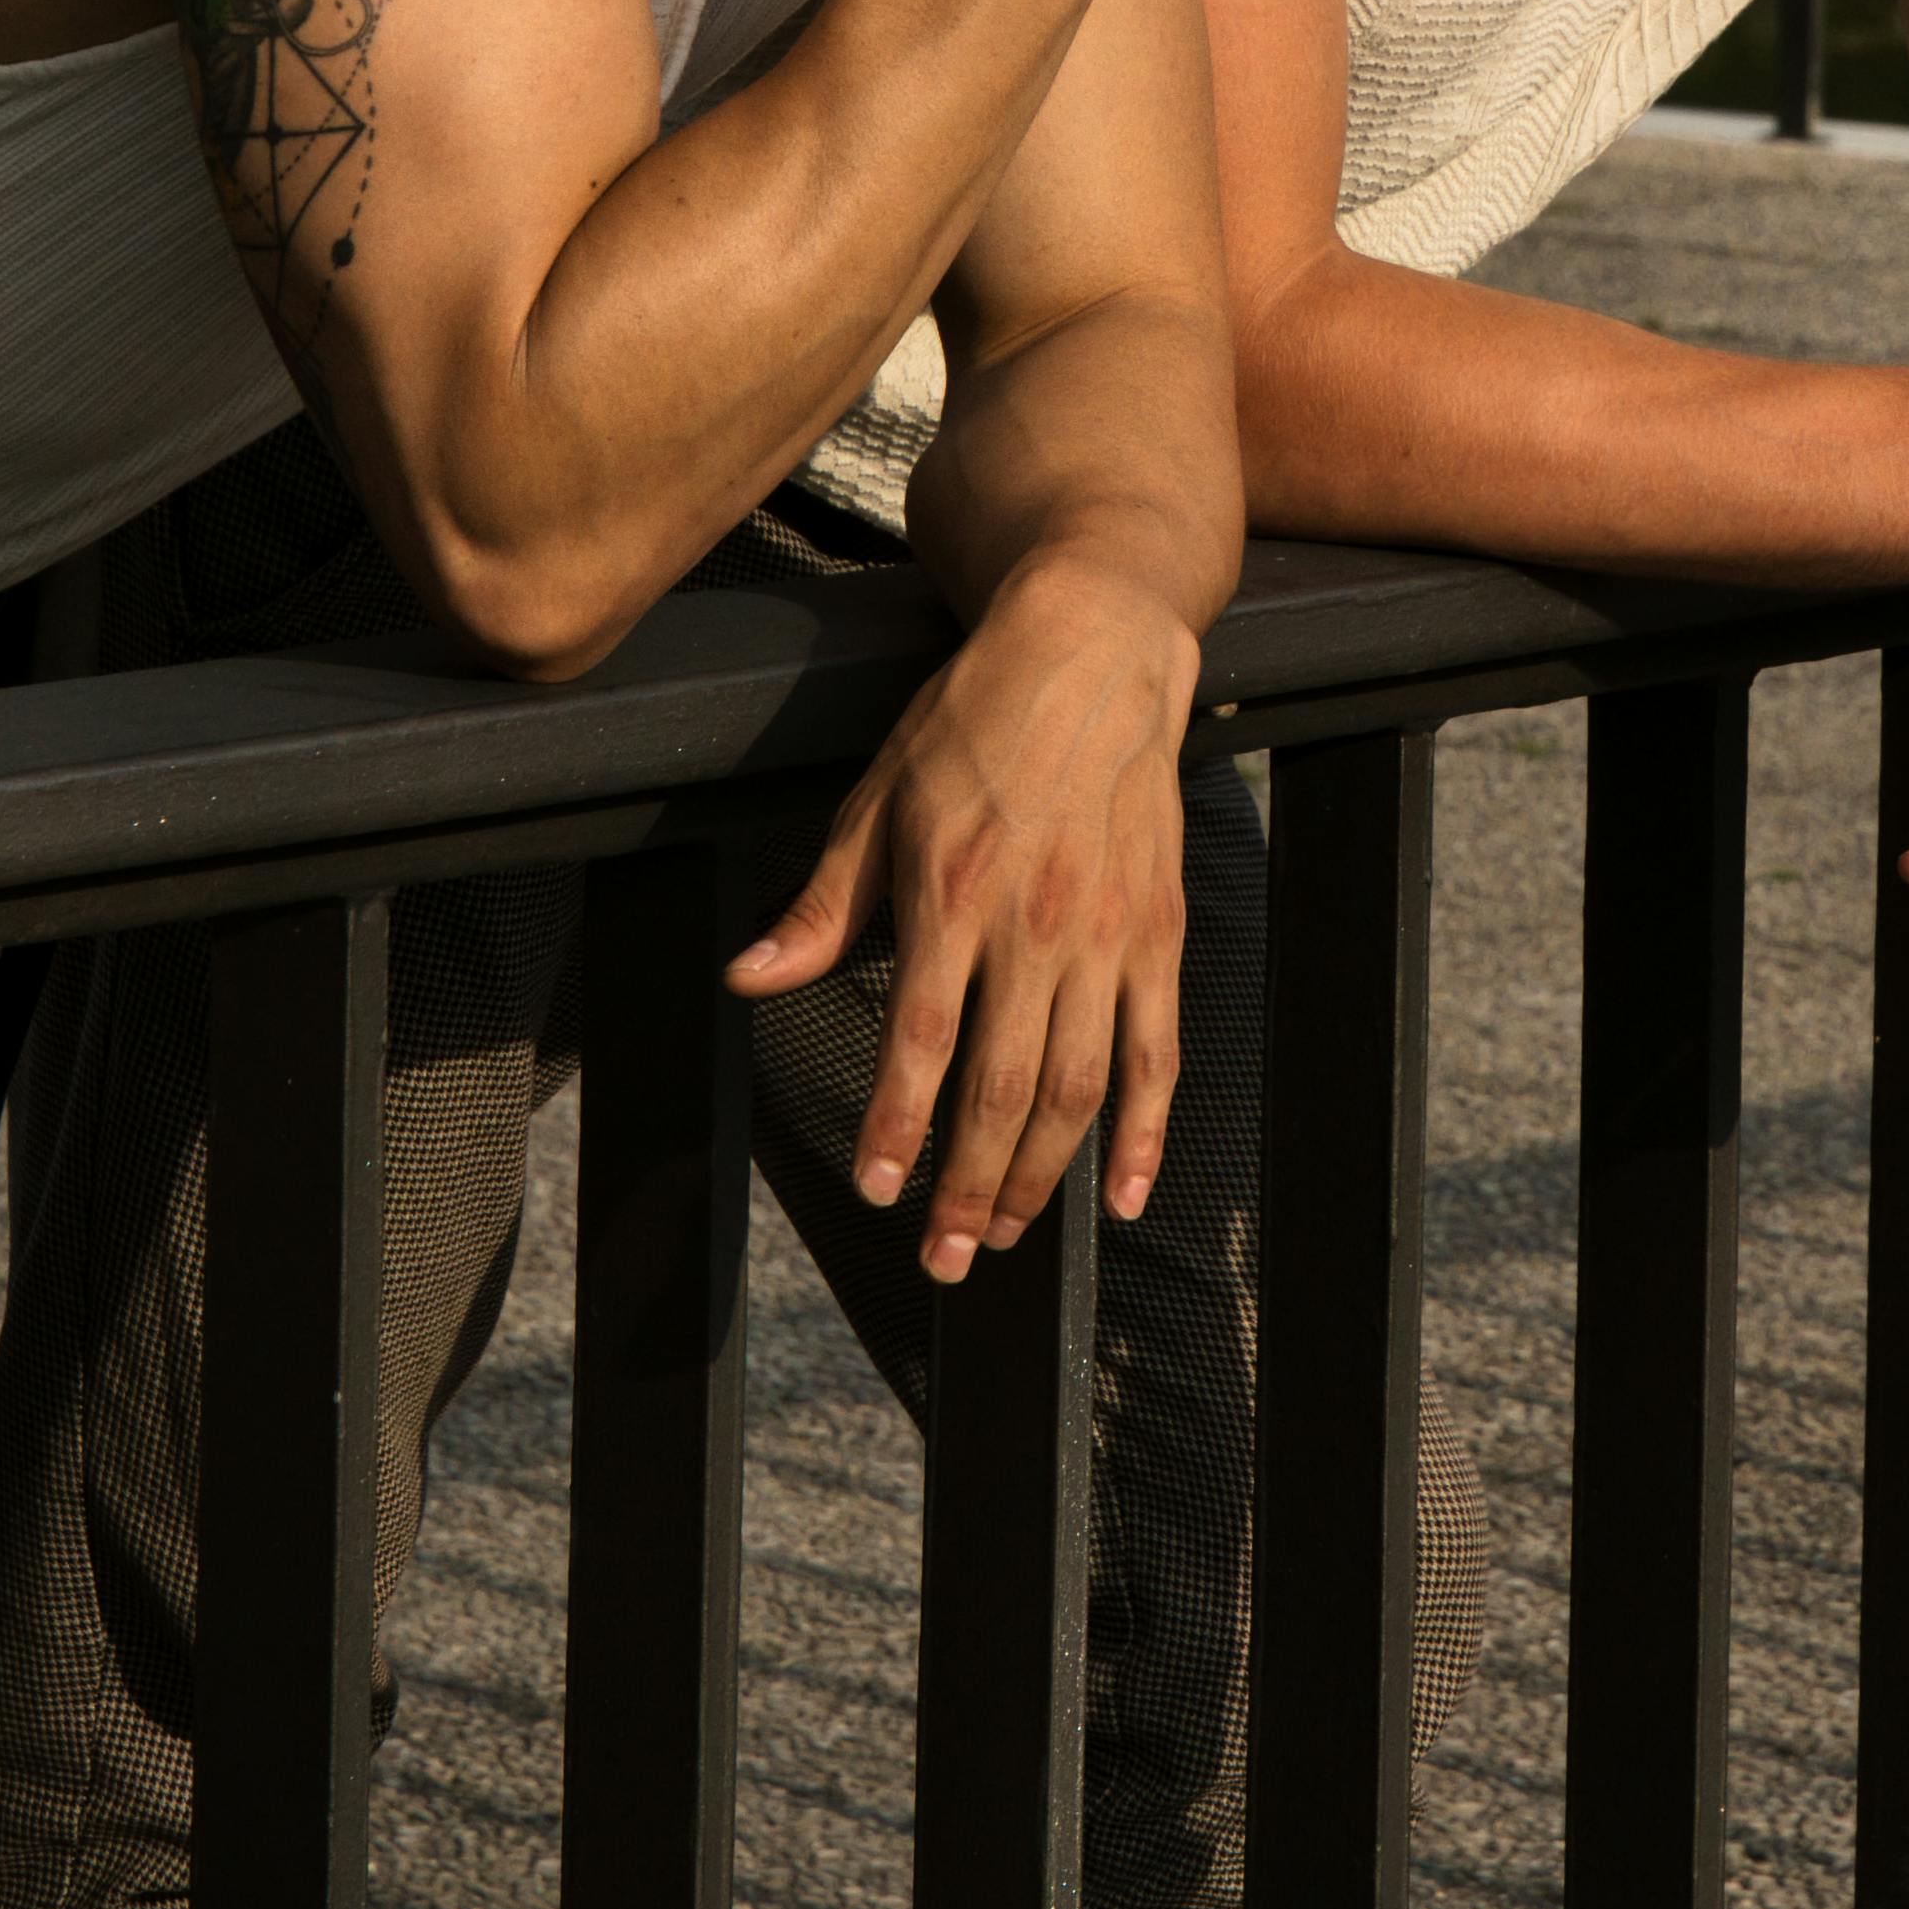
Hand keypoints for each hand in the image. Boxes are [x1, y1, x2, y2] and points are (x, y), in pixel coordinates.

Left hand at [725, 547, 1196, 1277]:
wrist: (1095, 651)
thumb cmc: (974, 721)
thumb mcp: (879, 799)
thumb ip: (823, 904)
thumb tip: (749, 981)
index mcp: (955, 893)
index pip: (924, 1040)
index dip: (899, 1126)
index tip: (877, 1191)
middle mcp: (1037, 926)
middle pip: (1005, 1088)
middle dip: (971, 1188)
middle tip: (945, 1257)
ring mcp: (1107, 934)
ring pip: (1079, 1087)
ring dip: (1042, 1177)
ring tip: (1007, 1235)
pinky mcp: (1158, 932)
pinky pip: (1157, 1051)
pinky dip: (1145, 1131)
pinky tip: (1122, 1194)